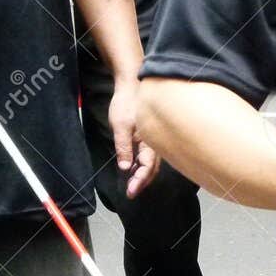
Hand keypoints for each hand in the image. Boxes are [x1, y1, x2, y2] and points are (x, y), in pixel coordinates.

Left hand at [108, 77, 158, 196]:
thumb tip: (125, 167)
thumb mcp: (120, 125)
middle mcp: (154, 141)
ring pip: (152, 161)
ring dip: (143, 174)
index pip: (147, 167)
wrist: (132, 83)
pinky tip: (135, 166)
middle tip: (131, 192)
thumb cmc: (126, 103)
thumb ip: (124, 146)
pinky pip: (149, 154)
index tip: (130, 192)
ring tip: (133, 183)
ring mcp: (152, 137)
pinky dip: (143, 164)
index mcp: (149, 140)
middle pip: (152, 167)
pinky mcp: (148, 134)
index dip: (139, 181)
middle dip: (142, 181)